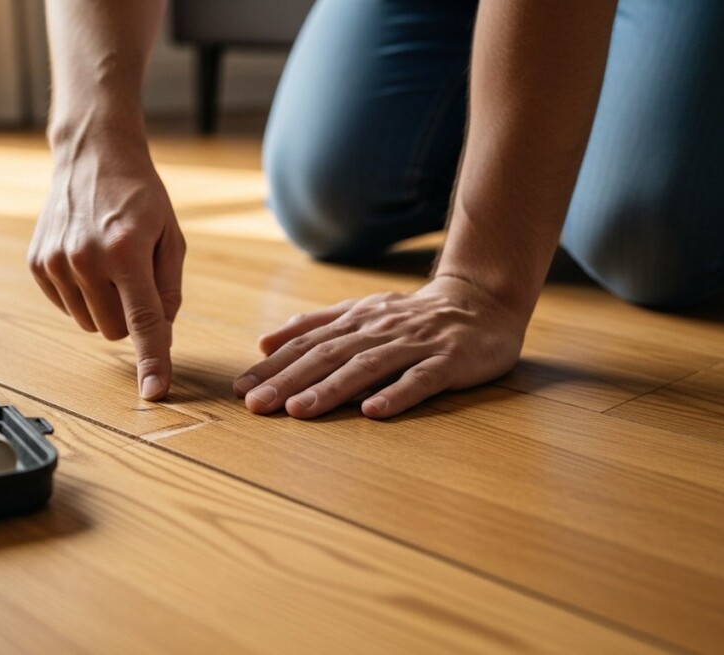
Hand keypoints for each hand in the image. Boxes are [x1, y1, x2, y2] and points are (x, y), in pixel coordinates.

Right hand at [28, 134, 185, 399]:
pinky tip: (87, 260)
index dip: (152, 360)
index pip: (144, 320)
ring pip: (90, 324)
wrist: (92, 156)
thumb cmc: (140, 196)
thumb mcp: (171, 236)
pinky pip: (67, 307)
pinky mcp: (37, 264)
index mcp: (127, 250)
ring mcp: (56, 262)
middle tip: (135, 277)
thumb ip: (170, 288)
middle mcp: (86, 259)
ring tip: (110, 262)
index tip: (154, 392)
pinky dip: (82, 295)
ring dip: (106, 306)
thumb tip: (161, 333)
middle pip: (116, 331)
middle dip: (132, 318)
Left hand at [232, 275, 528, 418]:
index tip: (240, 388)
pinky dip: (397, 394)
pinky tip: (374, 412)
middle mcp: (379, 330)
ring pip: (367, 367)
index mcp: (356, 321)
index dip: (272, 366)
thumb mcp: (361, 312)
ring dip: (331, 389)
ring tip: (299, 411)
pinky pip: (421, 379)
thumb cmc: (414, 315)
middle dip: (289, 381)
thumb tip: (265, 342)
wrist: (483, 299)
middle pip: (328, 356)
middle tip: (256, 405)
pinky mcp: (448, 361)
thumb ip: (315, 325)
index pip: (306, 344)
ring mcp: (414, 345)